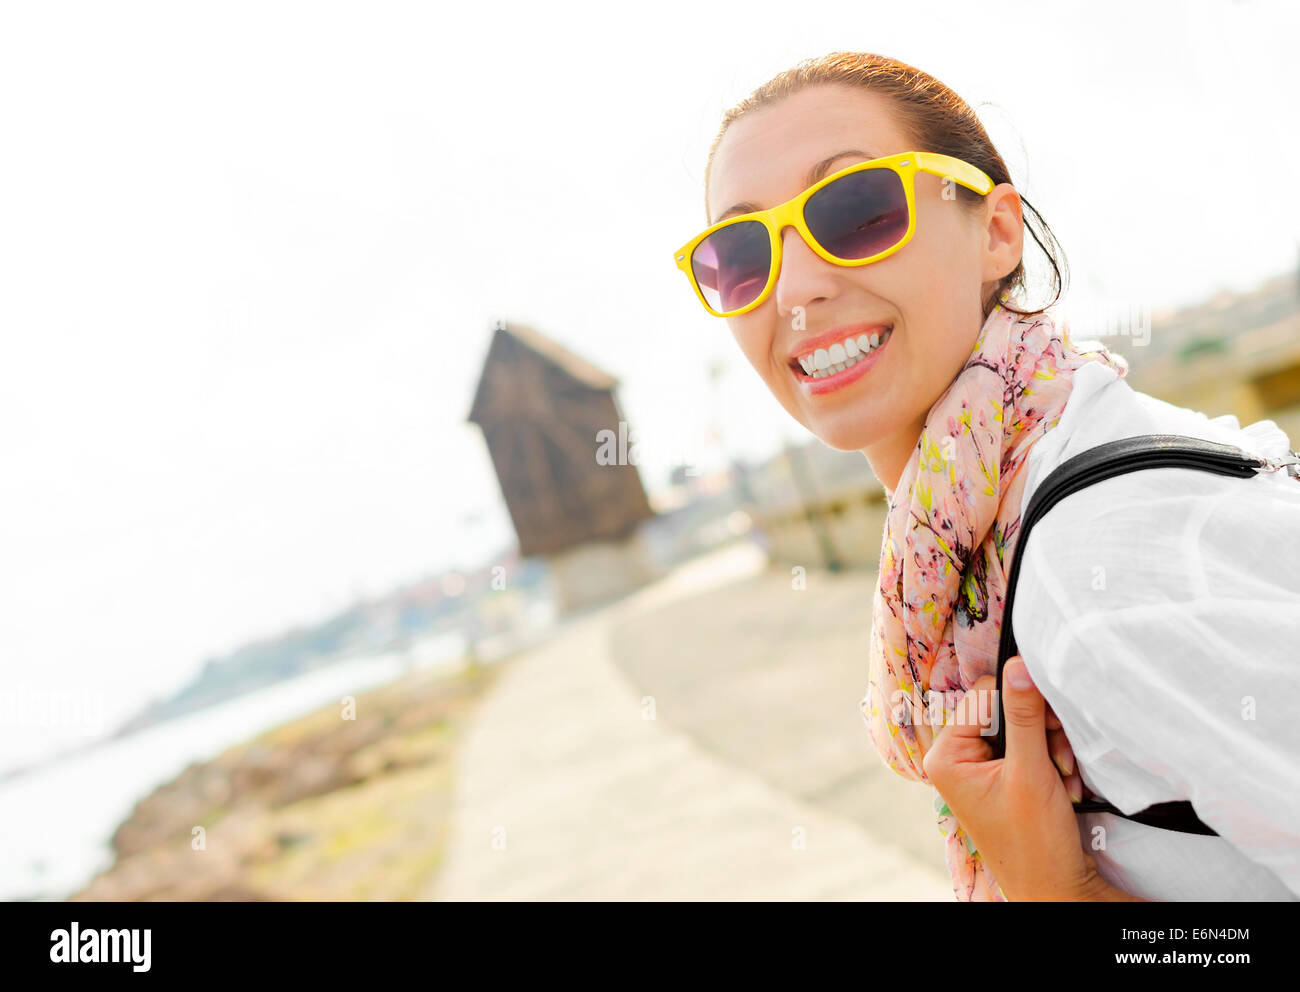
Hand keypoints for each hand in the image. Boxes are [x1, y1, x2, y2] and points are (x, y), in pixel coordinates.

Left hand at [922, 656, 1108, 900]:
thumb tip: (1020, 664)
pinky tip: (1064, 783)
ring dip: (1052, 746)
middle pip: (1004, 708)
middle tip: (1059, 758)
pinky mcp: (1003, 774)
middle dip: (1041, 729)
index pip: (982, 694)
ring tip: (1063, 778)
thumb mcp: (1030, 772)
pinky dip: (1053, 759)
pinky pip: (1030, 745)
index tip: (1050, 720)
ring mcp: (980, 766)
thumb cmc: (1034, 842)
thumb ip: (1024, 716)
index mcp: (947, 755)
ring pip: (1023, 725)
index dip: (1019, 699)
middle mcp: (958, 756)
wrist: (1057, 888)